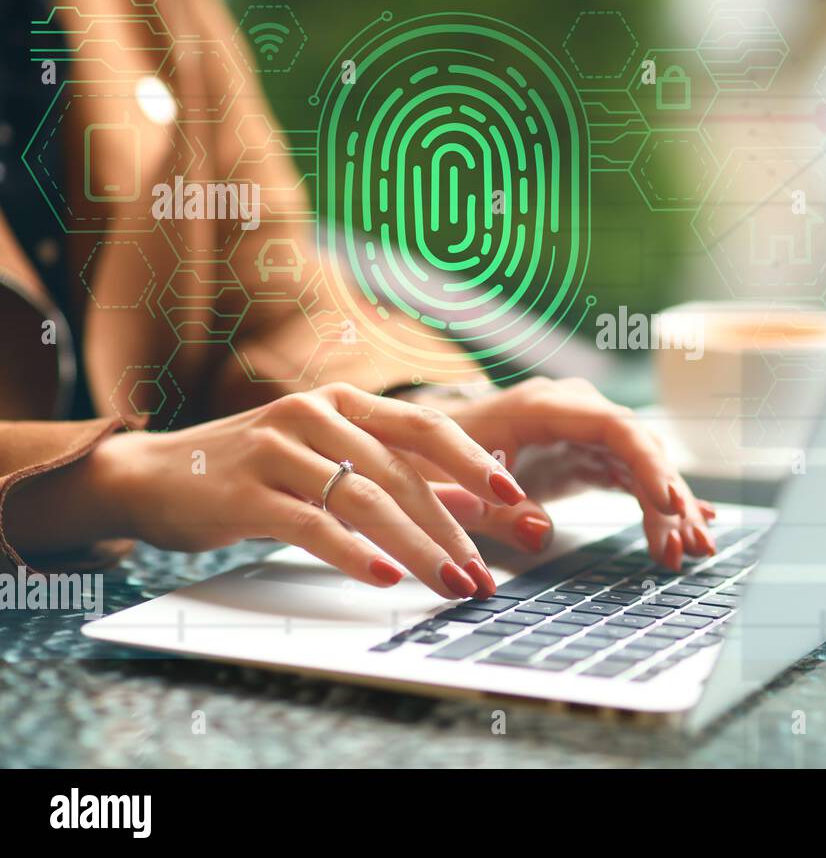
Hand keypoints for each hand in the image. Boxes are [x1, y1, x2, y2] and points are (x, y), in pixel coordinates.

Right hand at [90, 383, 526, 597]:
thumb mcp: (329, 460)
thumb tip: (471, 504)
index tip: (513, 498)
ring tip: (449, 582)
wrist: (154, 474)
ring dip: (416, 548)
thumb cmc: (255, 470)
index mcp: (344, 401)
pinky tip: (385, 577)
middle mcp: (316, 414)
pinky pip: (313, 525)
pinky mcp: (246, 491)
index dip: (473, 461)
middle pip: (401, 472)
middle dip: (450, 528)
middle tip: (480, 573)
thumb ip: (395, 475)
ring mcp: (278, 449)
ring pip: (365, 500)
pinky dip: (355, 554)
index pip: (424, 427)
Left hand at [410, 378, 716, 570]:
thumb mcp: (450, 486)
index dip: (648, 463)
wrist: (420, 445)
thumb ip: (493, 511)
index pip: (614, 427)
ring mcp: (582, 433)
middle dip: (669, 496)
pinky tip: (687, 527)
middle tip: (687, 545)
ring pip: (642, 465)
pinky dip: (654, 505)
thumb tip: (540, 534)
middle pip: (639, 447)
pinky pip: (630, 477)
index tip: (669, 503)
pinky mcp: (584, 456)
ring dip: (669, 507)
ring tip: (694, 549)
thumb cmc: (431, 457)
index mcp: (543, 406)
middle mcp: (573, 412)